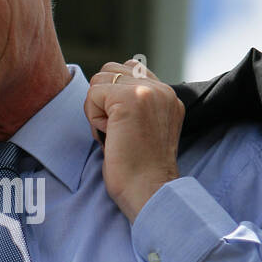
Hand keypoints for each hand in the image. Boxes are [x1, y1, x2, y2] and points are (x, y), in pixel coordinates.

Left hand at [84, 58, 184, 221]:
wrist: (149, 191)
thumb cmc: (140, 170)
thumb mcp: (144, 128)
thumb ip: (134, 104)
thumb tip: (104, 87)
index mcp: (168, 95)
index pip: (130, 70)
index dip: (113, 96)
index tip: (124, 128)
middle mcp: (162, 89)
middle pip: (110, 70)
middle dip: (103, 100)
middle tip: (117, 132)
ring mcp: (148, 91)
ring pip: (100, 80)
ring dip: (98, 109)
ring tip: (115, 134)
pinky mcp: (130, 98)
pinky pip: (93, 93)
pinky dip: (94, 118)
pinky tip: (111, 136)